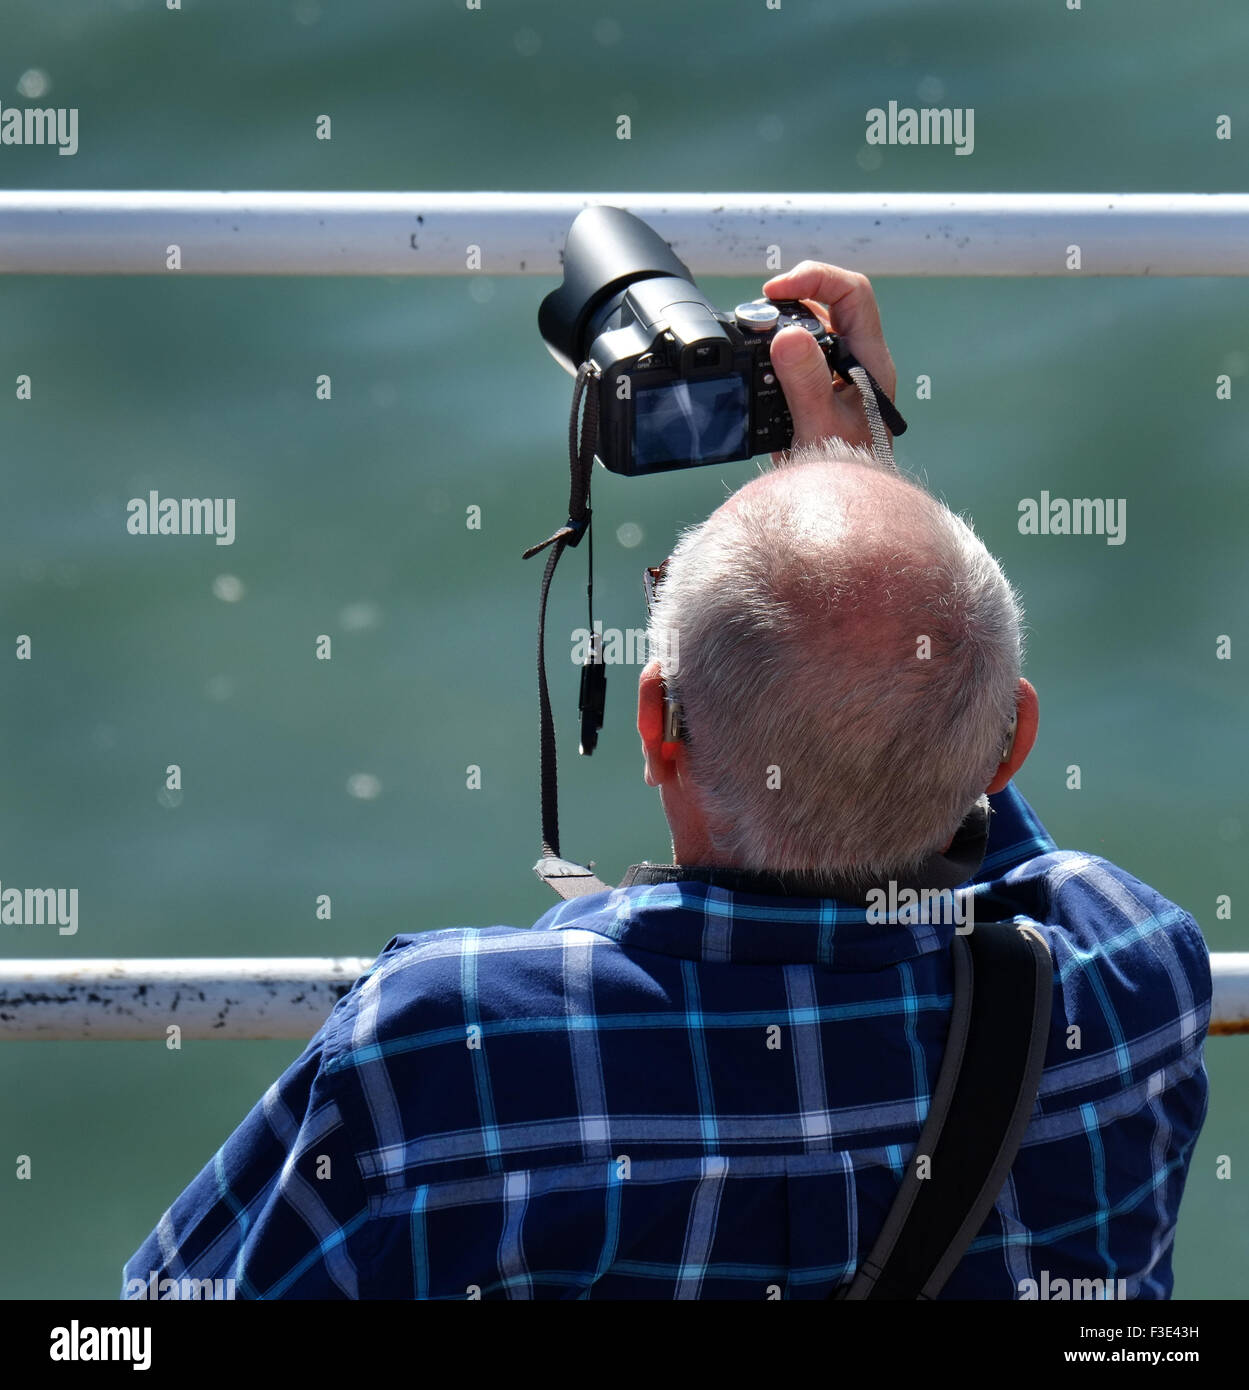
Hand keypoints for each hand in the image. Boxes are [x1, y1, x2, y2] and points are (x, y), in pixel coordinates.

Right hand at [762, 261, 896, 456]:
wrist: (844, 507)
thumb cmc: (842, 473)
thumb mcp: (818, 426)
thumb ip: (806, 382)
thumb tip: (788, 335)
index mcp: (870, 361)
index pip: (853, 293)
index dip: (816, 279)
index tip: (776, 292)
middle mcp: (860, 360)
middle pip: (833, 302)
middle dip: (795, 296)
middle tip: (760, 312)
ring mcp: (842, 373)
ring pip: (817, 324)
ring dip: (786, 321)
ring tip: (758, 336)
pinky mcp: (823, 387)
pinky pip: (804, 351)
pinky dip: (782, 347)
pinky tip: (763, 361)